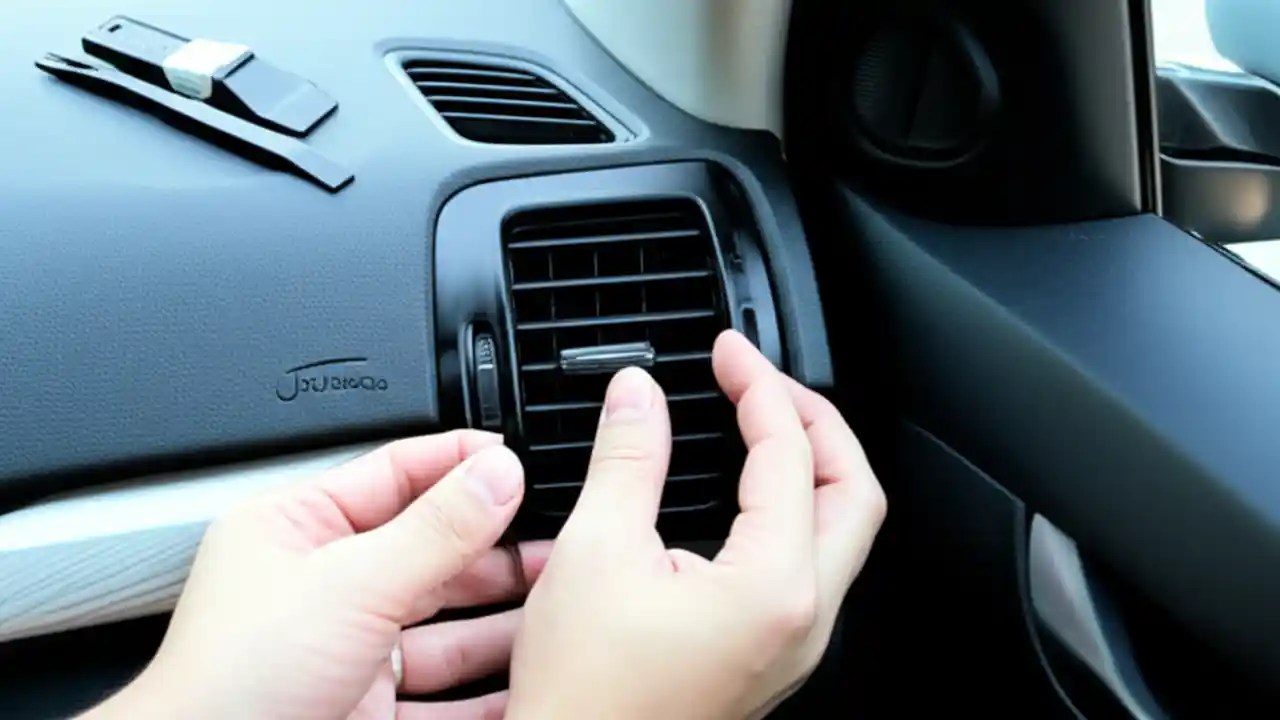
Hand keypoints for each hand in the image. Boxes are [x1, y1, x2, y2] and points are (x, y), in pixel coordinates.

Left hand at [84, 432, 549, 719]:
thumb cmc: (231, 684)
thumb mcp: (351, 584)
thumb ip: (435, 529)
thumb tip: (497, 472)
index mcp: (297, 528)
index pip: (395, 472)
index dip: (462, 462)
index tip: (520, 458)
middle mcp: (321, 583)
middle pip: (429, 548)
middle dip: (497, 548)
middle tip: (558, 541)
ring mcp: (346, 648)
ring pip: (443, 622)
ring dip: (500, 618)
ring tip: (556, 604)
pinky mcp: (365, 705)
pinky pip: (440, 690)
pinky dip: (484, 686)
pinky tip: (522, 676)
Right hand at [507, 330, 886, 719]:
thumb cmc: (585, 696)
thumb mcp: (595, 552)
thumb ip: (627, 460)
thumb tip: (638, 395)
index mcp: (773, 587)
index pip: (790, 455)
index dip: (760, 387)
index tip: (730, 352)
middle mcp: (803, 618)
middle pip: (852, 491)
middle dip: (814, 422)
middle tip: (763, 382)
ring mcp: (794, 643)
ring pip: (841, 532)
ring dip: (810, 466)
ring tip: (762, 424)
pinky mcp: (772, 656)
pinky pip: (810, 565)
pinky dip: (790, 511)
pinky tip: (746, 495)